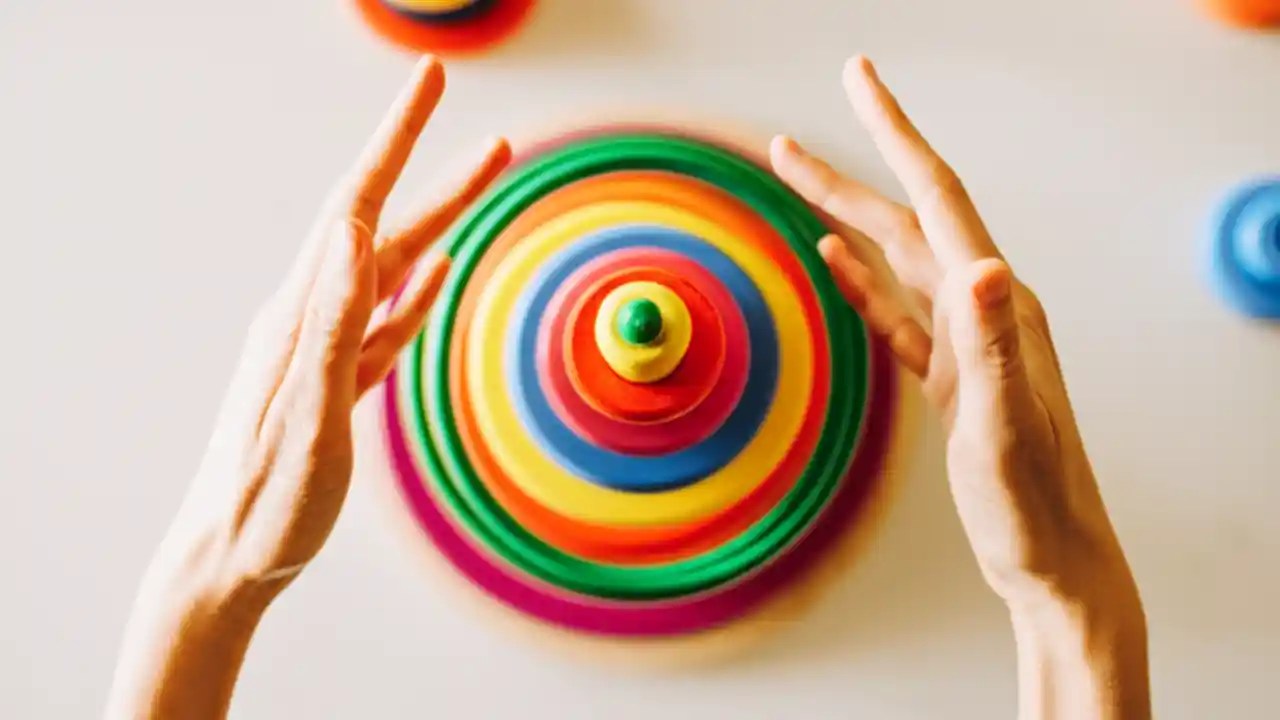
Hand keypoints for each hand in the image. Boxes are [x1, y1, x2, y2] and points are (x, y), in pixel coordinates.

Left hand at [175, 58, 508, 596]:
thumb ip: (333, 322)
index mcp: (303, 314)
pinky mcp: (337, 380)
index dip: (396, 139)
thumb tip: (355, 230)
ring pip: (392, 268)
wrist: (228, 559)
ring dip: (440, 223)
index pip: (358, 205)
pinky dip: (416, 288)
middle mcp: (311, 317)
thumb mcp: (309, 413)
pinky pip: (385, 319)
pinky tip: (437, 271)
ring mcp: (326, 348)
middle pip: (384, 226)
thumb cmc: (270, 501)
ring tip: (482, 183)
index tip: (428, 79)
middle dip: (435, 171)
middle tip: (495, 137)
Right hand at [772, 56, 1148, 718]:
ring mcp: (966, 341)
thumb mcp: (1005, 430)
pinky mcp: (951, 375)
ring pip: (895, 260)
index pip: (937, 196)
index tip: (858, 76)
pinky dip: (862, 281)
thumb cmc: (1032, 507)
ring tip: (797, 180)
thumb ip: (994, 348)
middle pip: (905, 219)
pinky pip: (897, 312)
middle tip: (784, 138)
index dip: (893, 131)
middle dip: (846, 173)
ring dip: (846, 218)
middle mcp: (984, 307)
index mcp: (996, 305)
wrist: (1053, 561)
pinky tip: (835, 262)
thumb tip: (986, 266)